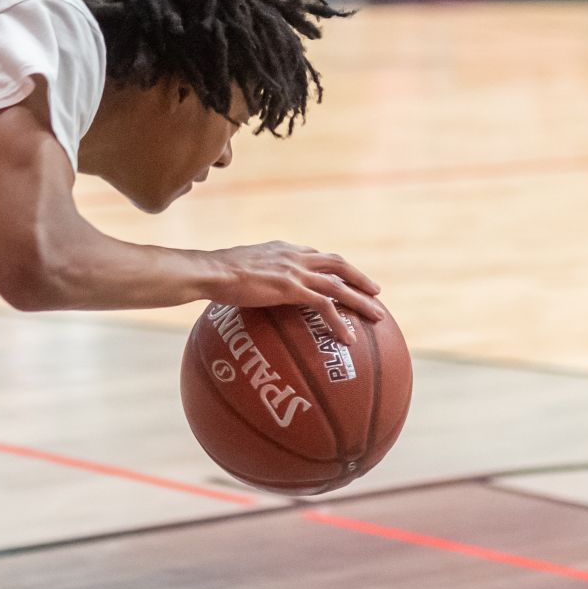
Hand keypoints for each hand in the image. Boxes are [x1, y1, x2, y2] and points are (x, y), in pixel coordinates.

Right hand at [206, 241, 382, 343]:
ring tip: (377, 316)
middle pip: (337, 263)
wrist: (210, 272)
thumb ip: (250, 274)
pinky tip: (348, 338)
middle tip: (375, 291)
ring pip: (339, 285)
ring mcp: (295, 271)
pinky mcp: (292, 288)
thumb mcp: (237, 267)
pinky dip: (339, 321)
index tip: (343, 276)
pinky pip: (324, 306)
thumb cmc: (214, 273)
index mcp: (282, 249)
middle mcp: (294, 256)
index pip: (315, 255)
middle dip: (358, 277)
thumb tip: (244, 287)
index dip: (332, 266)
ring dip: (361, 300)